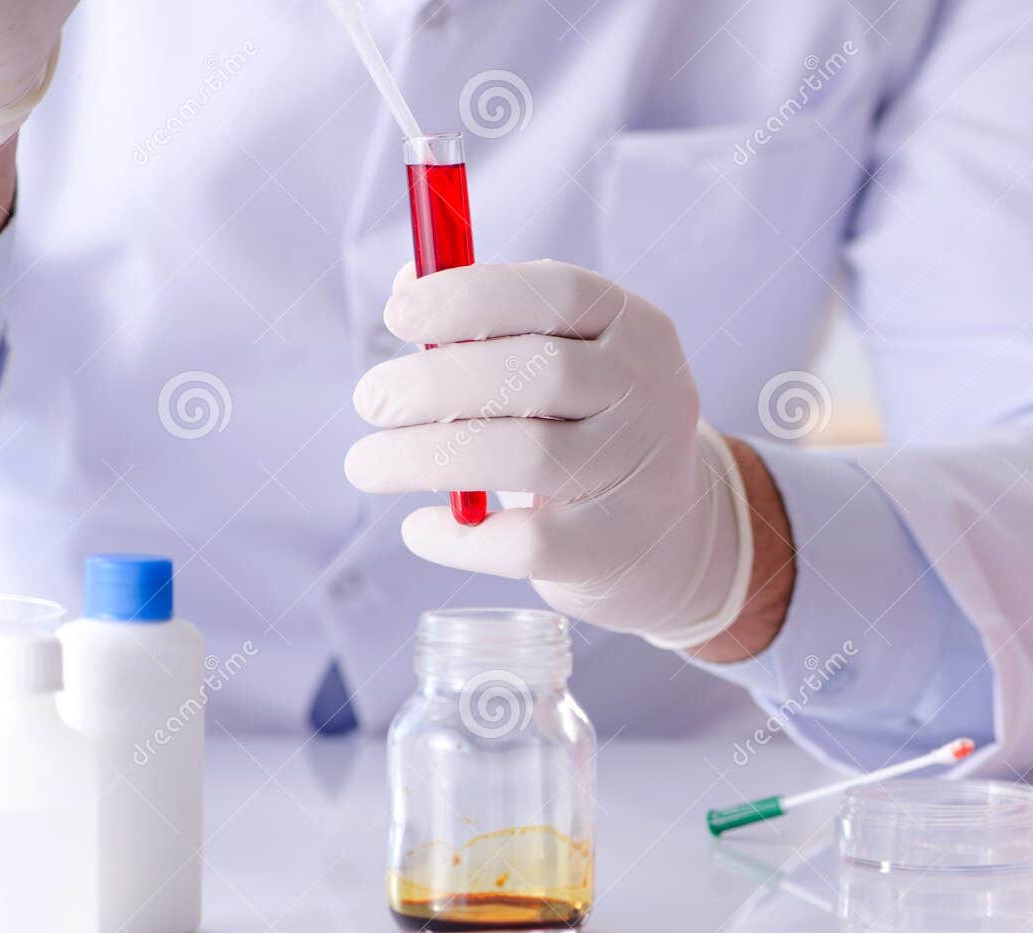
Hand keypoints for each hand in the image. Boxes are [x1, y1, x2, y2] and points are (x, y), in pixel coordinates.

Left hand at [345, 260, 753, 649]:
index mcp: (634, 328)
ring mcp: (640, 473)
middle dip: (435, 383)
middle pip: (538, 374)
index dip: (470, 296)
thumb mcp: (562, 359)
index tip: (397, 314)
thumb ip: (489, 318)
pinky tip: (419, 529)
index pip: (558, 294)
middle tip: (370, 400)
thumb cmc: (584, 426)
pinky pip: (525, 542)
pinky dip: (457, 538)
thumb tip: (404, 285)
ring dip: (425, 458)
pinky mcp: (615, 546)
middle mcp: (650, 394)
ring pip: (526, 456)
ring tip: (366, 464)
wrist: (666, 532)